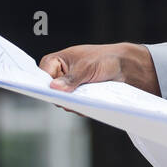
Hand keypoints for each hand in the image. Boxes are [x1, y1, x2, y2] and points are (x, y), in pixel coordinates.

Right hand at [38, 44, 161, 116]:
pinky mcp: (78, 95)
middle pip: (51, 93)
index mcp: (55, 61)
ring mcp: (68, 86)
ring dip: (73, 104)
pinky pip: (74, 105)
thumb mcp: (87, 68)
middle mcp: (58, 74)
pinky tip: (90, 107)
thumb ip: (71, 79)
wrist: (124, 65)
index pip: (41, 77)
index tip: (53, 95)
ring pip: (63, 101)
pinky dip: (80, 107)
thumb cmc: (105, 59)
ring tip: (85, 104)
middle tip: (71, 103)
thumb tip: (53, 88)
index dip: (45, 87)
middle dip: (61, 98)